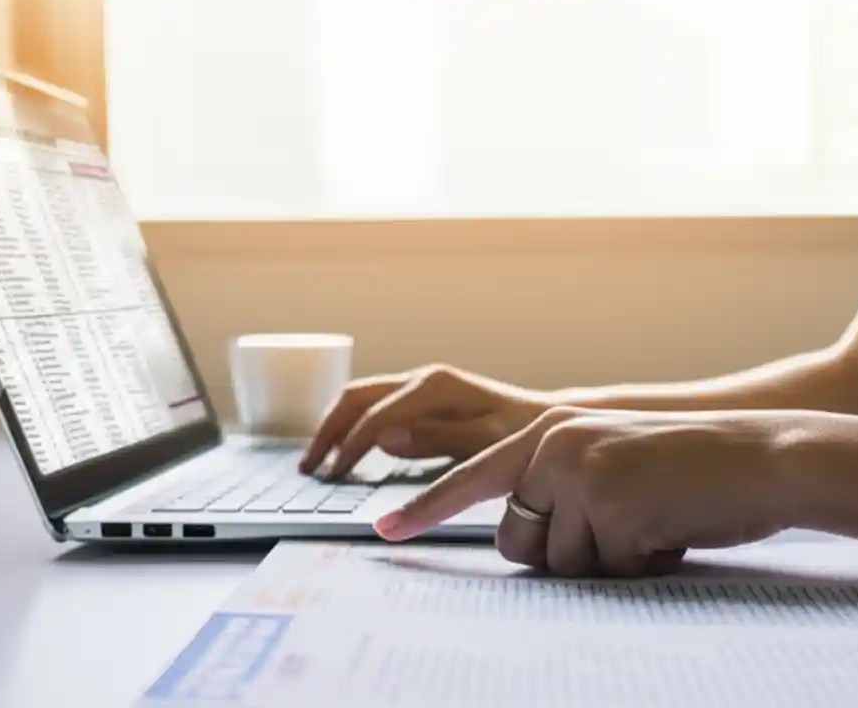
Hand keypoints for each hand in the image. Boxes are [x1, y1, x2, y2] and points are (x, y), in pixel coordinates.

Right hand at [300, 364, 552, 476]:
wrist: (548, 423)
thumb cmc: (524, 436)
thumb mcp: (487, 443)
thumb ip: (437, 439)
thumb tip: (385, 438)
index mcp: (434, 388)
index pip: (375, 417)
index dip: (349, 448)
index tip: (331, 478)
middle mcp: (423, 379)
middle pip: (356, 398)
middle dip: (328, 432)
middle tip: (309, 469)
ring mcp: (422, 386)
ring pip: (361, 399)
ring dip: (335, 427)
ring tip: (318, 462)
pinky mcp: (424, 400)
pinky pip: (375, 407)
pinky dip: (353, 427)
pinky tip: (346, 453)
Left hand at [375, 407, 798, 575]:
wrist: (763, 457)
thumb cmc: (691, 471)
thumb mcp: (610, 464)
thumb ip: (560, 487)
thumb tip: (521, 538)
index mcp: (551, 430)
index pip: (474, 478)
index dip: (425, 507)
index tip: (383, 530)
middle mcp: (555, 446)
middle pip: (516, 543)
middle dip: (560, 555)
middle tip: (620, 529)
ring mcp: (580, 476)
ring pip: (561, 563)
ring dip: (607, 560)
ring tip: (652, 521)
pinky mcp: (610, 509)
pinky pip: (606, 571)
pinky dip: (641, 564)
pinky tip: (670, 529)